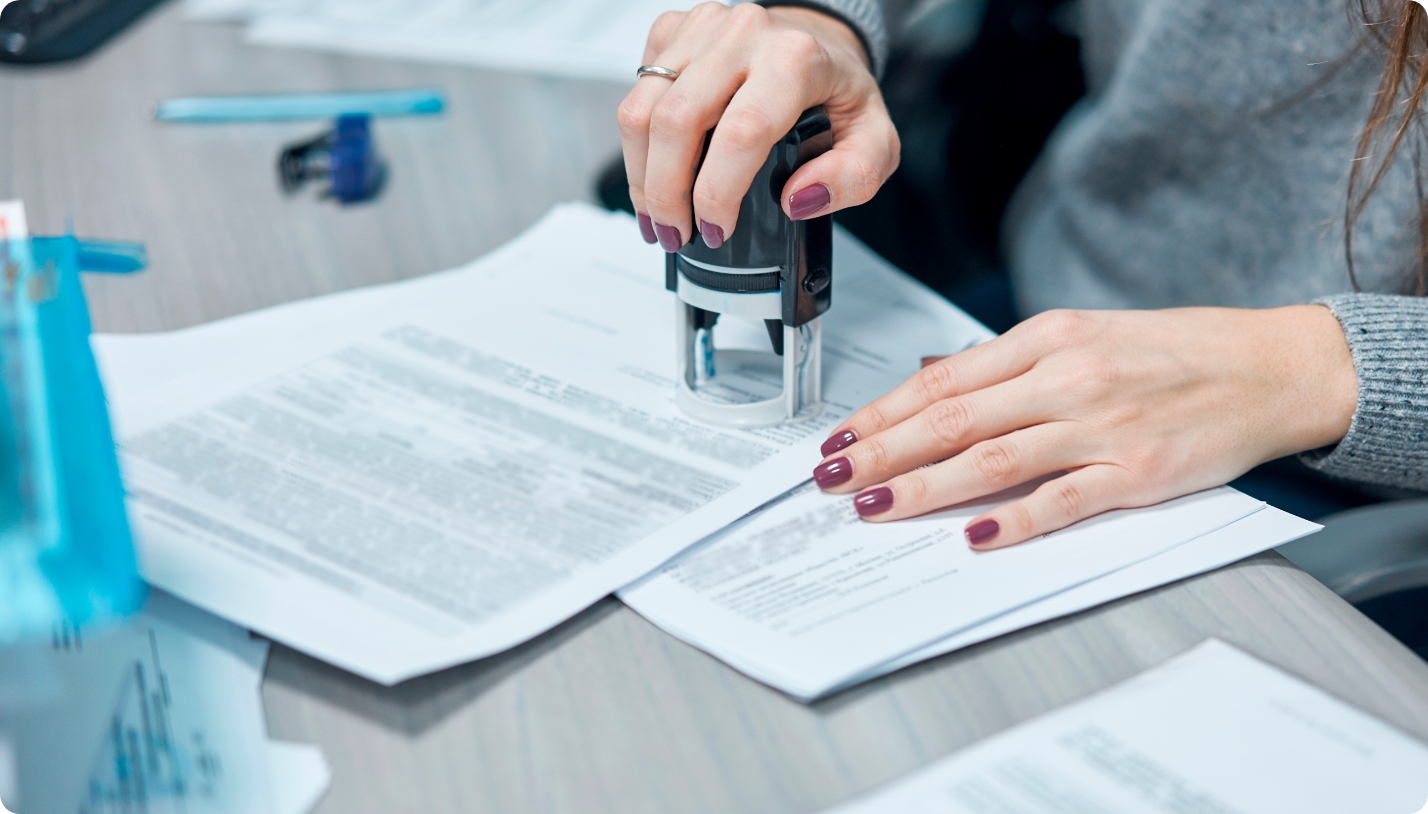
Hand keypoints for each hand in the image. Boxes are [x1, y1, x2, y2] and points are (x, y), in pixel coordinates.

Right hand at [617, 2, 897, 250]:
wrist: (818, 43)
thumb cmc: (838, 93)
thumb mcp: (875, 142)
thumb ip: (853, 177)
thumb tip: (798, 200)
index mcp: (795, 59)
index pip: (741, 132)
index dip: (718, 193)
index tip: (716, 229)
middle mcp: (745, 34)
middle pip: (677, 122)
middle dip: (666, 193)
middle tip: (675, 234)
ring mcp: (703, 29)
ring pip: (641, 109)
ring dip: (641, 175)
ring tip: (656, 214)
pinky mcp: (674, 32)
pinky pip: (636, 92)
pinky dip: (637, 144)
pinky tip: (656, 170)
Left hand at [813, 307, 1358, 548]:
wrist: (1269, 367)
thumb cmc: (1172, 351)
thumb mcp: (1082, 334)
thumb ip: (1005, 362)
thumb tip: (932, 376)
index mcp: (1046, 339)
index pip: (942, 381)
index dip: (882, 413)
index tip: (839, 440)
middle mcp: (1065, 377)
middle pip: (952, 419)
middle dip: (881, 452)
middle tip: (831, 480)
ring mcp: (1100, 426)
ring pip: (992, 458)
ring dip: (924, 486)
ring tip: (874, 507)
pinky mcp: (1136, 472)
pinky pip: (1061, 500)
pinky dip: (1013, 519)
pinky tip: (971, 536)